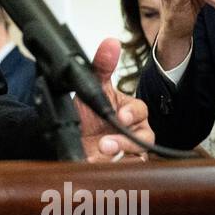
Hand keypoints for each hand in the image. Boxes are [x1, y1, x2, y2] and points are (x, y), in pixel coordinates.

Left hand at [75, 38, 153, 161]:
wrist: (70, 138)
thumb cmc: (87, 114)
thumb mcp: (91, 88)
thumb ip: (102, 66)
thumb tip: (111, 43)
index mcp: (130, 112)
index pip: (141, 111)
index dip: (132, 114)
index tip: (120, 116)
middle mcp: (133, 133)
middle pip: (144, 139)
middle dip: (127, 142)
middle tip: (107, 142)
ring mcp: (127, 152)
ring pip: (137, 158)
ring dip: (119, 157)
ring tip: (99, 153)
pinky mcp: (118, 168)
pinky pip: (124, 172)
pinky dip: (110, 169)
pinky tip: (95, 164)